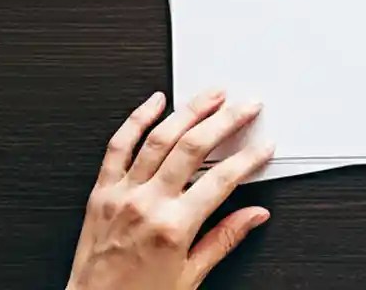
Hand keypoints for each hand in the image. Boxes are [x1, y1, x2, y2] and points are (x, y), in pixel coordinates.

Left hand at [67, 90, 275, 289]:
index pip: (222, 180)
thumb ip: (225, 238)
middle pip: (193, 148)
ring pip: (159, 139)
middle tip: (246, 106)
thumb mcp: (191, 275)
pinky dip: (136, 119)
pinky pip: (118, 146)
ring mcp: (122, 193)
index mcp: (174, 227)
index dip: (248, 158)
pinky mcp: (101, 191)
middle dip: (225, 121)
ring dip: (189, 111)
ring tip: (211, 95)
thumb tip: (255, 215)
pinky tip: (155, 102)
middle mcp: (147, 204)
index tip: (264, 147)